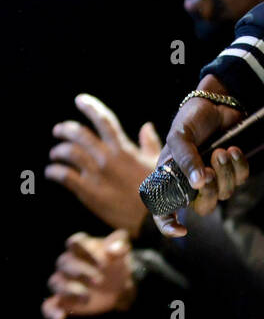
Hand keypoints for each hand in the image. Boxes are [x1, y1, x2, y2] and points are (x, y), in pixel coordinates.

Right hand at [42, 230, 136, 318]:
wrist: (118, 285)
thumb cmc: (116, 262)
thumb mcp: (122, 251)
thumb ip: (120, 244)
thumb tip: (113, 249)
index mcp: (82, 247)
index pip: (75, 243)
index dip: (85, 250)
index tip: (102, 261)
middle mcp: (68, 263)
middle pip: (65, 263)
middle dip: (80, 271)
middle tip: (99, 280)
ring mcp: (63, 282)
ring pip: (56, 283)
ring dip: (70, 290)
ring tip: (87, 298)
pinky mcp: (62, 301)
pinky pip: (48, 306)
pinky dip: (52, 312)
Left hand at [45, 93, 162, 236]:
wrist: (150, 218)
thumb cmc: (158, 189)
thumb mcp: (156, 161)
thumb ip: (149, 142)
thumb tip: (146, 125)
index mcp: (123, 148)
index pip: (104, 121)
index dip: (91, 107)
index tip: (79, 100)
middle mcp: (107, 158)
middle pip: (81, 135)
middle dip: (66, 129)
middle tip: (58, 130)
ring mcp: (96, 174)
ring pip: (70, 153)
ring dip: (59, 151)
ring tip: (55, 153)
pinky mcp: (88, 192)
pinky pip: (65, 176)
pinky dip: (54, 171)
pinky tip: (51, 172)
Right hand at [150, 78, 247, 238]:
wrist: (216, 102)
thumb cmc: (191, 119)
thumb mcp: (180, 136)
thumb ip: (185, 159)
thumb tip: (197, 183)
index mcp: (171, 179)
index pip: (165, 211)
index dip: (169, 225)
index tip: (181, 230)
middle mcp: (192, 183)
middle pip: (204, 207)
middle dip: (209, 192)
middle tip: (209, 169)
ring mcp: (215, 177)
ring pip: (225, 193)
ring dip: (225, 173)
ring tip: (222, 150)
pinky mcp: (233, 169)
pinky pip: (241, 178)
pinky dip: (239, 165)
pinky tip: (234, 150)